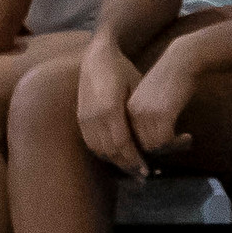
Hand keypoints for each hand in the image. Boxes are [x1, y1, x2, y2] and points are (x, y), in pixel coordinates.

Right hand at [76, 39, 148, 177]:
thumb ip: (139, 115)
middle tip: (141, 176)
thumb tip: (150, 139)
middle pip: (111, 151)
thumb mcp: (136, 88)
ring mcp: (84, 118)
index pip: (123, 144)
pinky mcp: (80, 118)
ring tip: (130, 169)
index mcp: (110, 109)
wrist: (96, 56)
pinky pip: (91, 143)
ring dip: (115, 162)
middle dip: (127, 166)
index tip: (147, 170)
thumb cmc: (122, 70)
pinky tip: (115, 157)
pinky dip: (103, 153)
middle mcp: (94, 116)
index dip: (135, 160)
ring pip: (99, 150)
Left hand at [123, 41, 197, 159]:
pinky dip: (177, 143)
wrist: (183, 60)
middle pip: (142, 145)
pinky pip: (166, 141)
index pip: (132, 139)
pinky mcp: (161, 114)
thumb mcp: (152, 100)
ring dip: (171, 147)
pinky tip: (188, 136)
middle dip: (162, 149)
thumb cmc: (172, 80)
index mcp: (128, 108)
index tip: (163, 149)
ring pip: (154, 145)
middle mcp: (133, 111)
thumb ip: (148, 118)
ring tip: (186, 140)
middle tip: (180, 144)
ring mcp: (146, 113)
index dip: (148, 148)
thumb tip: (153, 146)